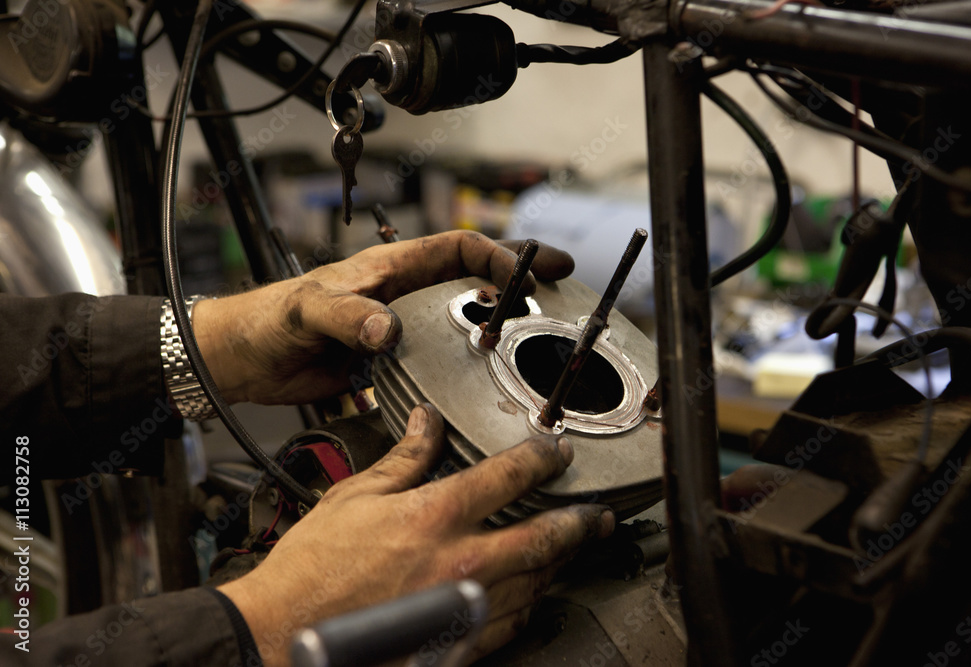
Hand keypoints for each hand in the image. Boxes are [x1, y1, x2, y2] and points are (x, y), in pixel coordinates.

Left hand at [192, 231, 573, 404]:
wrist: (239, 361)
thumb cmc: (265, 320)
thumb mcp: (305, 311)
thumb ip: (346, 316)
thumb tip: (389, 330)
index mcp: (388, 270)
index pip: (457, 249)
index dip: (499, 257)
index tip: (532, 274)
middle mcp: (401, 296)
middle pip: (472, 278)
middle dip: (519, 276)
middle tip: (560, 283)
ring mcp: (398, 330)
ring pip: (461, 320)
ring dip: (499, 324)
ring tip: (538, 335)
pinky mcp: (389, 364)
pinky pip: (438, 361)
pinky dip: (465, 367)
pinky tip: (485, 384)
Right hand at [218, 403, 613, 666]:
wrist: (287, 636)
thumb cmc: (313, 569)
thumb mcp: (354, 497)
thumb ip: (402, 460)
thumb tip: (425, 425)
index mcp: (435, 516)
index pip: (509, 476)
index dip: (542, 457)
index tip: (555, 451)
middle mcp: (460, 561)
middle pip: (545, 536)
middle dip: (580, 521)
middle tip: (597, 514)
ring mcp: (464, 606)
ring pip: (537, 581)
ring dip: (561, 562)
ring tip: (574, 548)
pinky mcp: (458, 642)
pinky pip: (514, 622)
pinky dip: (531, 602)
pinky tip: (534, 592)